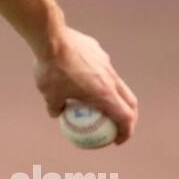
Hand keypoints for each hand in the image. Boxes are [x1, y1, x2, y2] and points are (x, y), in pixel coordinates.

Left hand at [33, 26, 138, 144]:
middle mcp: (110, 78)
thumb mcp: (49, 95)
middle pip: (129, 101)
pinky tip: (80, 76)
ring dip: (113, 95)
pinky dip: (97, 77)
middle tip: (117, 125)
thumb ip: (55, 107)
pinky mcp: (98, 51)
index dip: (126, 132)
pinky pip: (102, 67)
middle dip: (128, 116)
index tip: (117, 140)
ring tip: (98, 101)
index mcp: (104, 94)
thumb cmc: (52, 70)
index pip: (125, 118)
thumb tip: (56, 114)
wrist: (52, 38)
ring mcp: (106, 63)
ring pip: (116, 82)